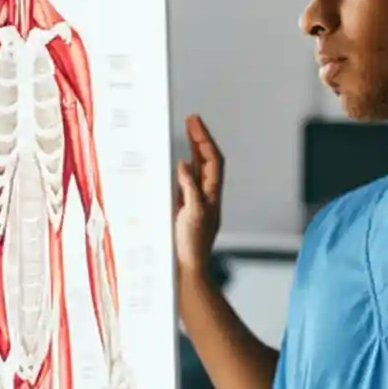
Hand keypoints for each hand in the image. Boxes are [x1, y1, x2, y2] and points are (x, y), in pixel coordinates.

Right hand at [174, 115, 223, 278]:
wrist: (188, 269)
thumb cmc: (192, 245)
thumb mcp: (193, 214)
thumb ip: (190, 189)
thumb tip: (185, 165)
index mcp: (212, 195)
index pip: (212, 160)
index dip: (204, 139)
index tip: (194, 122)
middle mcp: (207, 196)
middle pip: (207, 161)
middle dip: (200, 139)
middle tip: (191, 119)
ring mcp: (196, 203)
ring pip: (197, 171)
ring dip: (193, 151)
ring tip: (186, 133)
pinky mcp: (185, 211)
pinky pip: (186, 184)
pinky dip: (182, 171)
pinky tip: (174, 165)